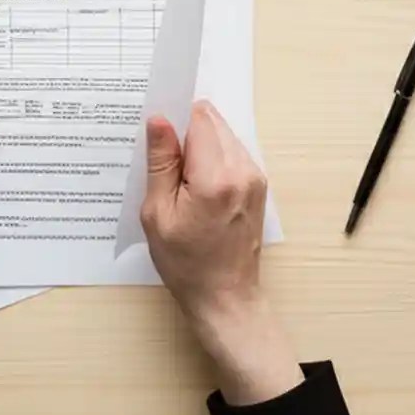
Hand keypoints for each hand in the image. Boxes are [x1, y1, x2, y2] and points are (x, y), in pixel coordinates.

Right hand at [140, 100, 298, 404]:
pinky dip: (211, 159)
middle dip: (185, 131)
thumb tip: (158, 120)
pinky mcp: (258, 184)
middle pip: (212, 121)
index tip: (156, 132)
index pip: (199, 117)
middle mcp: (243, 171)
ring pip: (222, 135)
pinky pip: (231, 153)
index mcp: (216, 177)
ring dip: (198, 146)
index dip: (175, 117)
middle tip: (162, 161)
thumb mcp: (158, 213)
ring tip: (178, 180)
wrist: (225, 297)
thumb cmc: (186, 263)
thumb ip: (160, 162)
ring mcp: (255, 177)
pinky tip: (194, 187)